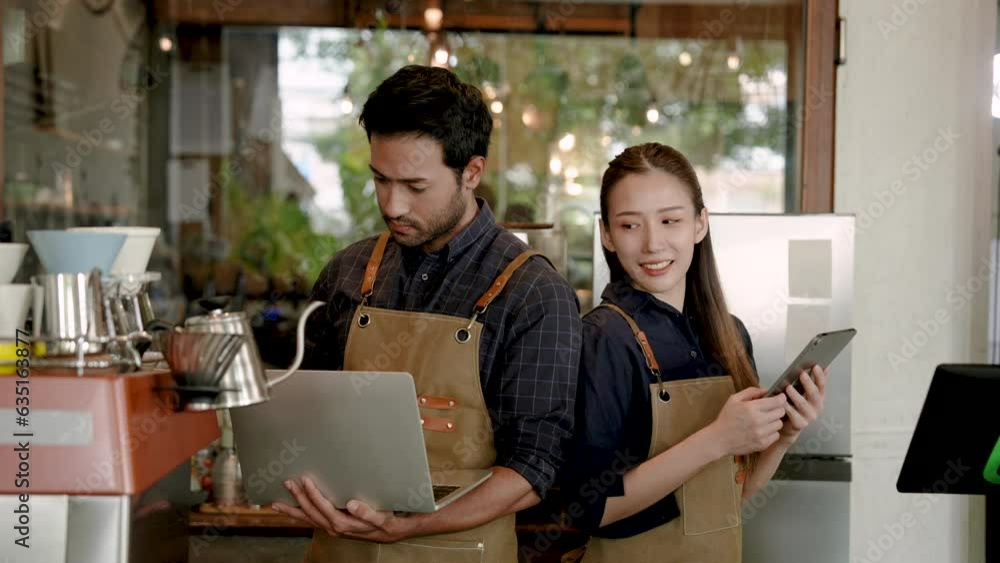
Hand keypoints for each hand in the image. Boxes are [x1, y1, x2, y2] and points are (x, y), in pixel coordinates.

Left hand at [271, 477, 409, 542]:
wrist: (389, 531)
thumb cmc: (385, 521)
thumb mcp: (381, 517)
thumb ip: (367, 513)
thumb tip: (352, 505)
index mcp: (343, 523)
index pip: (322, 507)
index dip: (312, 494)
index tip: (305, 480)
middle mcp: (334, 527)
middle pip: (310, 512)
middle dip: (298, 498)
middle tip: (287, 483)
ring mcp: (331, 527)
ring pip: (307, 519)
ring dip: (292, 510)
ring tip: (276, 504)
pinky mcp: (332, 525)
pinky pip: (312, 521)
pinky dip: (300, 516)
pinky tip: (292, 510)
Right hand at [707, 387, 787, 455]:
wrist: (719, 439)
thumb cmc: (726, 419)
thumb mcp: (734, 399)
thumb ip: (750, 392)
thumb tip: (765, 390)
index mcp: (751, 408)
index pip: (777, 401)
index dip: (781, 398)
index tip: (780, 398)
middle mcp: (758, 420)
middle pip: (781, 412)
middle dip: (778, 409)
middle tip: (771, 409)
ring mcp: (761, 433)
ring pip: (779, 424)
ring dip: (775, 421)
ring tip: (766, 421)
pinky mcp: (762, 444)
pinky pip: (776, 435)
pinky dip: (772, 432)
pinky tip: (763, 430)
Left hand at [777, 366, 826, 444]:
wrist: (788, 425)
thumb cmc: (795, 405)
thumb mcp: (805, 392)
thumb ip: (813, 381)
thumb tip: (823, 366)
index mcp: (819, 398)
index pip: (822, 386)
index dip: (820, 376)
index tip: (815, 366)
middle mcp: (817, 408)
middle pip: (814, 394)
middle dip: (808, 383)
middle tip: (802, 374)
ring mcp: (810, 417)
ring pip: (802, 403)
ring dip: (795, 394)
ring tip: (788, 387)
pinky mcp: (800, 424)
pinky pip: (792, 414)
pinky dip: (786, 407)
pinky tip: (781, 401)